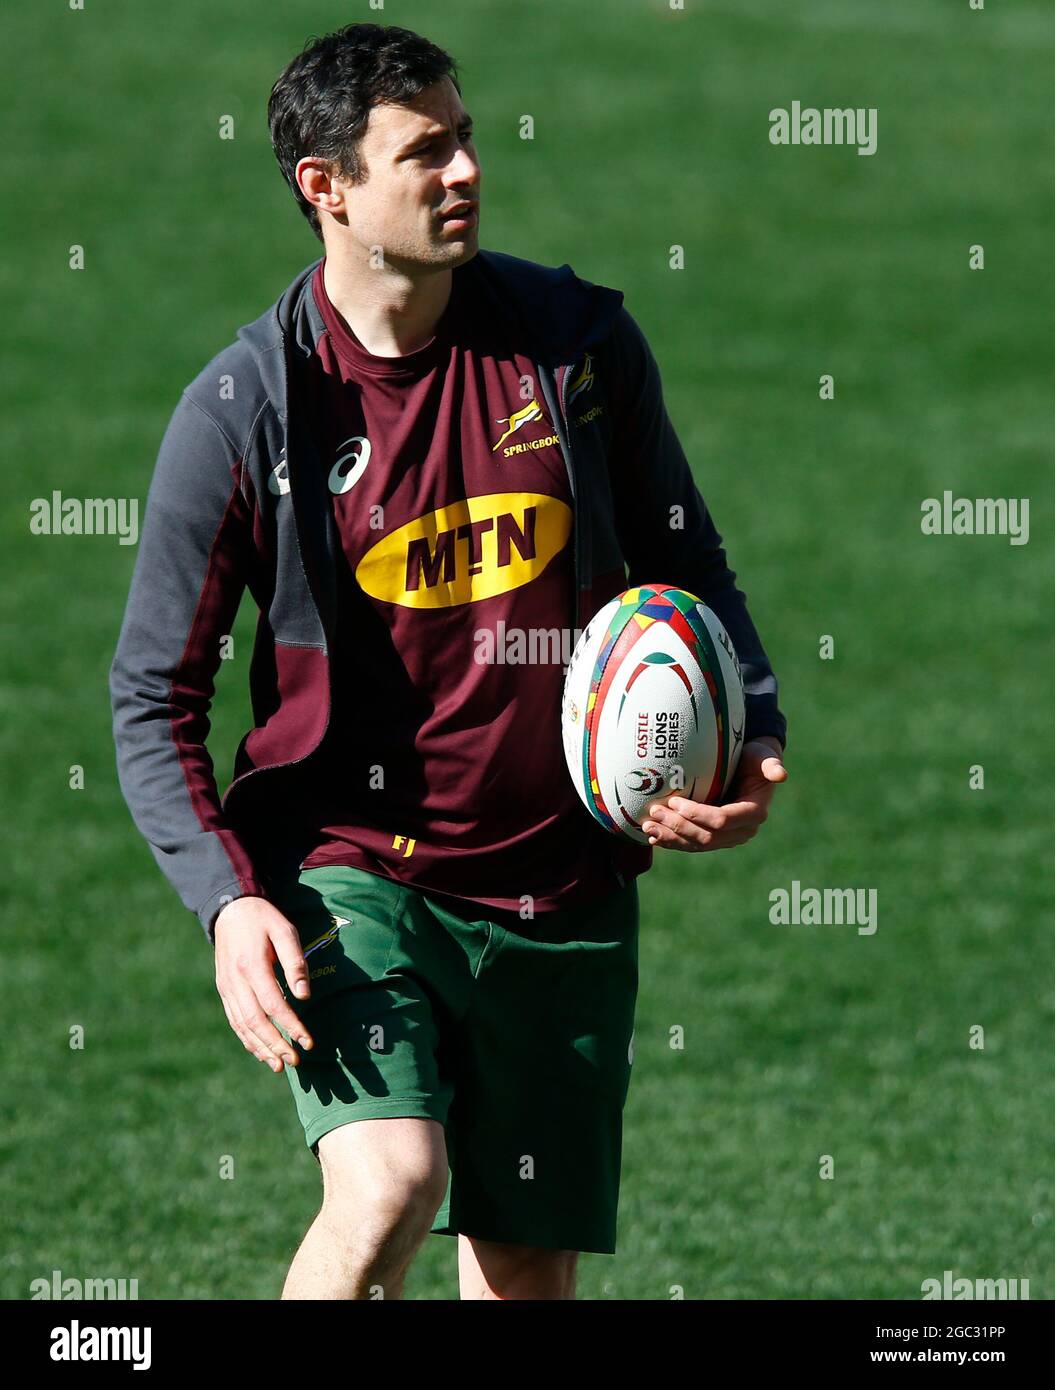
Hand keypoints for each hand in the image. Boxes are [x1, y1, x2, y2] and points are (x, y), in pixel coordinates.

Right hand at [214, 896, 313, 1072]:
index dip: (291, 1026)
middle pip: (255, 1021)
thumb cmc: (264, 919)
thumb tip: (305, 996)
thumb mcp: (285, 931)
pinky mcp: (224, 990)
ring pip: (241, 1026)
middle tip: (295, 1062)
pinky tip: (260, 1050)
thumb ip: (296, 963)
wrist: (230, 909)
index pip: (273, 1004)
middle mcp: (235, 981)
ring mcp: (226, 987)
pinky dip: (246, 1039)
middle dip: (276, 1044)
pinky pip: (234, 1020)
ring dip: (260, 1048)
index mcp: (252, 966)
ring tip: (278, 1066)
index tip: (308, 1042)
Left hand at [641, 737, 787, 851]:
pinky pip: (691, 845)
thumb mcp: (763, 756)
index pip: (723, 819)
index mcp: (754, 812)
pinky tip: (653, 838)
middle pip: (707, 836)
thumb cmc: (754, 757)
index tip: (675, 801)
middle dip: (679, 827)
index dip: (698, 814)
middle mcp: (742, 830)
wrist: (748, 768)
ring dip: (671, 837)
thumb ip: (770, 763)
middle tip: (655, 812)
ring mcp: (727, 837)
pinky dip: (672, 842)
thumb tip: (781, 774)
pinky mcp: (713, 837)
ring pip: (696, 845)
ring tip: (648, 827)